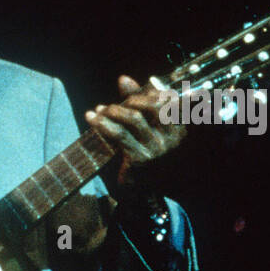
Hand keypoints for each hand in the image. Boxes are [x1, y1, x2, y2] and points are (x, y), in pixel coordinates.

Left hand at [85, 75, 186, 191]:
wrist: (137, 191)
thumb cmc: (139, 154)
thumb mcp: (140, 127)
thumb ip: (136, 102)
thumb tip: (123, 79)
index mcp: (178, 128)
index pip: (170, 99)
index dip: (149, 89)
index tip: (126, 87)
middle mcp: (172, 138)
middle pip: (155, 106)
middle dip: (131, 99)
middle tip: (114, 104)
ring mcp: (157, 149)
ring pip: (135, 118)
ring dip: (114, 110)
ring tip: (100, 111)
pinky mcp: (140, 159)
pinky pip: (119, 135)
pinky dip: (103, 123)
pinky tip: (91, 118)